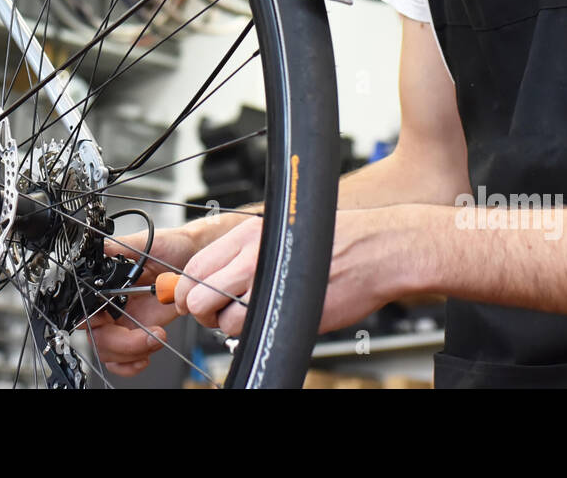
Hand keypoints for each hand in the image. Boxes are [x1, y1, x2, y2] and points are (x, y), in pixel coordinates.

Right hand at [81, 225, 200, 376]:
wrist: (196, 255)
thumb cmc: (173, 245)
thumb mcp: (145, 242)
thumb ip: (118, 247)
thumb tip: (100, 248)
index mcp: (106, 284)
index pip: (85, 309)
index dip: (94, 321)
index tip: (114, 324)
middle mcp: (112, 305)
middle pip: (98, 337)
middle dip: (123, 343)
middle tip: (150, 336)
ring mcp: (126, 321)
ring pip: (110, 352)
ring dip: (132, 354)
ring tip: (157, 339)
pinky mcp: (141, 333)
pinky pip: (124, 359)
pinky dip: (131, 364)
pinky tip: (146, 357)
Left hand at [175, 209, 399, 336]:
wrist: (378, 250)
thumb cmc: (338, 241)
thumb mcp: (283, 232)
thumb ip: (245, 254)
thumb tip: (212, 277)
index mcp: (248, 234)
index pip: (193, 266)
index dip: (188, 288)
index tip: (193, 297)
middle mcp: (250, 255)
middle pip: (196, 295)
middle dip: (202, 310)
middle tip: (220, 312)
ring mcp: (266, 282)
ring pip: (219, 318)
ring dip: (229, 325)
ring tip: (253, 314)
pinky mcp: (285, 307)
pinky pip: (249, 330)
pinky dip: (254, 332)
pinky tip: (272, 318)